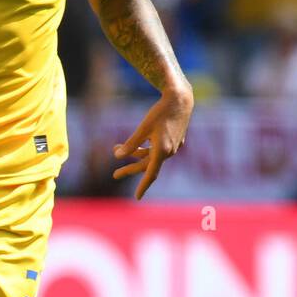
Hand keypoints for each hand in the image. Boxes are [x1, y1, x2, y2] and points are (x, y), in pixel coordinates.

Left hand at [113, 84, 193, 199]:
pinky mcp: (175, 140)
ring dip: (135, 154)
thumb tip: (117, 156)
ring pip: (151, 156)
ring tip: (117, 147)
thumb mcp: (143, 127)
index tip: (137, 197)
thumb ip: (131, 143)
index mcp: (162, 151)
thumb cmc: (160, 112)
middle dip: (130, 168)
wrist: (181, 99)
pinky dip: (146, 149)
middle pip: (147, 165)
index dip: (143, 186)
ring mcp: (173, 147)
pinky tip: (140, 143)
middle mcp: (169, 152)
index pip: (150, 174)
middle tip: (114, 174)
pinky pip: (158, 150)